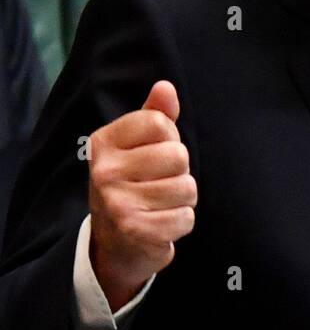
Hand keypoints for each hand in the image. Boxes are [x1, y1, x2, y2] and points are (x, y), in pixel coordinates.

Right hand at [88, 80, 196, 311]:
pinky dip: (181, 222)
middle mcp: (104, 171)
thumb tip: (166, 87)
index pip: (160, 122)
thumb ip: (155, 114)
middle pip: (178, 155)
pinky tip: (162, 223)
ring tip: (160, 204)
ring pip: (186, 187)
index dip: (169, 138)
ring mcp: (117, 202)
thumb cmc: (134, 183)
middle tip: (158, 183)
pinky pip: (186, 217)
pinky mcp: (136, 231)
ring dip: (183, 198)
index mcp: (104, 142)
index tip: (154, 154)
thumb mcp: (138, 145)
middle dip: (179, 171)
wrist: (115, 242)